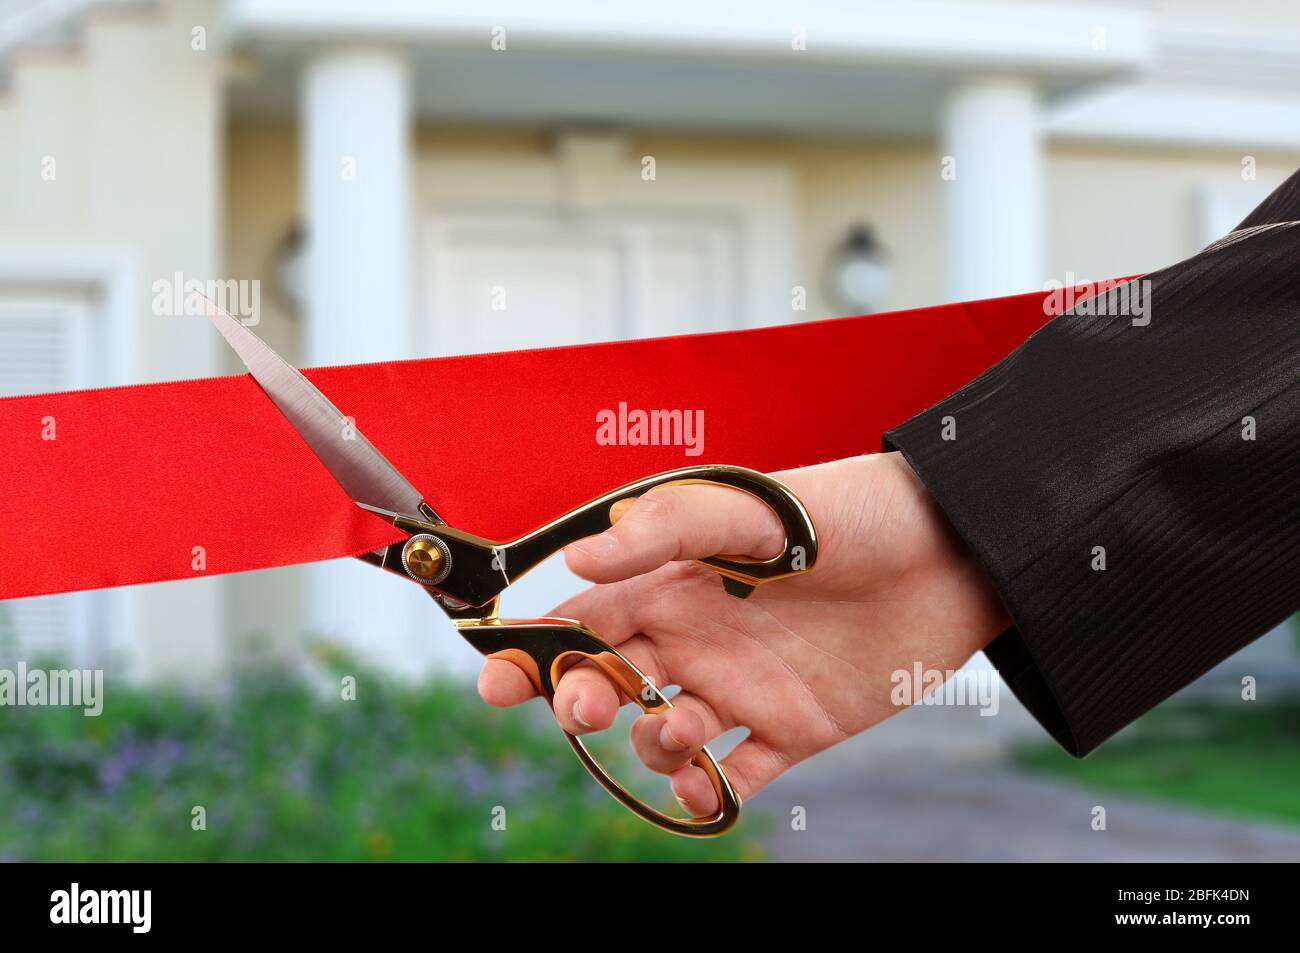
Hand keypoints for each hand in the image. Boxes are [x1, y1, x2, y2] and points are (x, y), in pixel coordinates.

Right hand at [477, 452, 1009, 814]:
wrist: (956, 553)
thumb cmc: (852, 512)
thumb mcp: (754, 506)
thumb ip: (667, 528)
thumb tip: (579, 559)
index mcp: (678, 581)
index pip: (587, 618)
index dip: (536, 649)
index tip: (495, 680)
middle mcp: (701, 636)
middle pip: (611, 681)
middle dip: (578, 700)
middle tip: (581, 706)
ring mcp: (746, 685)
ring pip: (666, 733)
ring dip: (651, 744)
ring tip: (678, 730)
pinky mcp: (796, 726)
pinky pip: (737, 773)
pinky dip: (711, 790)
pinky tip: (707, 786)